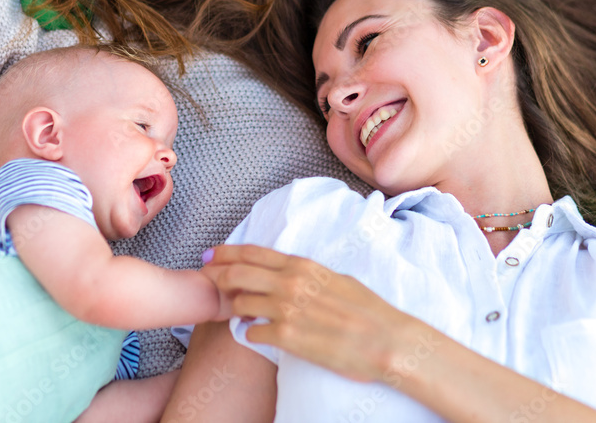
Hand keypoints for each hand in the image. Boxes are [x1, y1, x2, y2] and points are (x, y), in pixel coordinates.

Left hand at [206, 244, 428, 383]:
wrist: (387, 341)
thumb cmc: (368, 311)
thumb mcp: (336, 278)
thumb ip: (307, 275)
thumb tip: (289, 275)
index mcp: (303, 266)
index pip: (253, 253)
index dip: (227, 253)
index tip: (212, 255)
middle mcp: (290, 284)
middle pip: (237, 274)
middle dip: (217, 276)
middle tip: (208, 280)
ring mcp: (286, 311)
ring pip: (240, 305)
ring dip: (235, 309)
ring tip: (237, 312)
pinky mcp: (287, 339)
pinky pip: (252, 334)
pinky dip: (249, 334)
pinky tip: (254, 334)